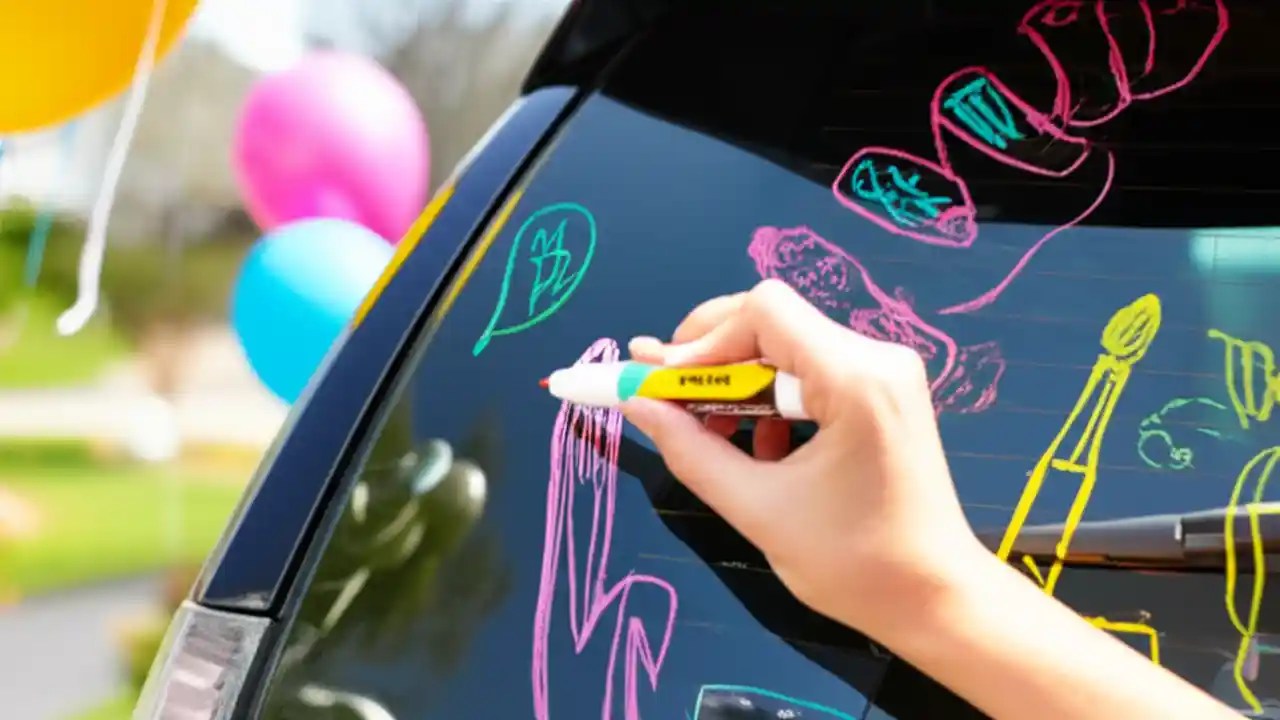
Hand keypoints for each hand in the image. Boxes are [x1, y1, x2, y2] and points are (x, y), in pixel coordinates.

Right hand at [622, 279, 991, 643]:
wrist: (936, 598)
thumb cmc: (854, 564)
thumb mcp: (757, 509)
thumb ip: (690, 450)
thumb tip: (633, 403)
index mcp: (856, 379)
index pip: (763, 312)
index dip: (700, 340)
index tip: (657, 383)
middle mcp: (877, 357)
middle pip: (772, 320)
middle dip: (710, 357)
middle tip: (662, 397)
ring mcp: (885, 372)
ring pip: (786, 345)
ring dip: (737, 382)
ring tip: (707, 432)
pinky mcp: (883, 391)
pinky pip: (809, 371)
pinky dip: (770, 399)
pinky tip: (757, 447)